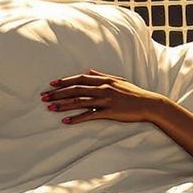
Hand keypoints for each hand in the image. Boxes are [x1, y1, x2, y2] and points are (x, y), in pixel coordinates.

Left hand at [40, 69, 168, 124]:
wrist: (149, 104)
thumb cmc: (133, 93)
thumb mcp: (118, 80)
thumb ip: (101, 75)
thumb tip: (88, 71)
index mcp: (103, 80)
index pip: (79, 79)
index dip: (64, 81)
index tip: (51, 84)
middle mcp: (102, 88)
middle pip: (75, 90)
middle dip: (58, 93)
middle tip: (44, 97)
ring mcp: (105, 100)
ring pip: (80, 102)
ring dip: (63, 105)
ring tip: (50, 109)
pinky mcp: (109, 112)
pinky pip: (89, 115)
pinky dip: (77, 118)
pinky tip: (66, 121)